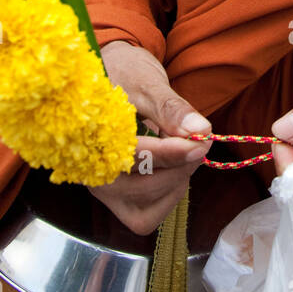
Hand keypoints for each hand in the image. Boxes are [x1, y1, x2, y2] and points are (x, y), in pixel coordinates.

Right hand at [88, 40, 210, 234]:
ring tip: (180, 149)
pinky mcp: (118, 199)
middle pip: (142, 188)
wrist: (110, 75)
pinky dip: (167, 196)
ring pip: (145, 209)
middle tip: (199, 141)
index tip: (200, 141)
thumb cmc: (124, 75)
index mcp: (92, 137)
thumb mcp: (147, 83)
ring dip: (175, 181)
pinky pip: (145, 216)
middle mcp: (92, 171)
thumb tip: (200, 129)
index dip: (170, 153)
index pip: (133, 157)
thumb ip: (171, 108)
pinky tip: (171, 168)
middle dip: (179, 167)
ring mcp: (103, 190)